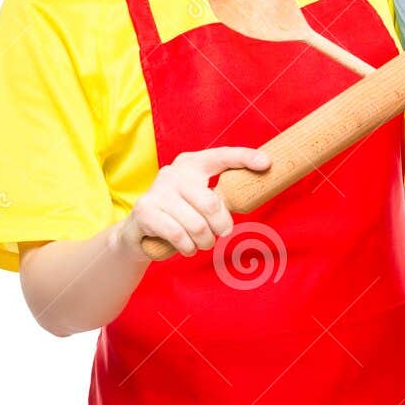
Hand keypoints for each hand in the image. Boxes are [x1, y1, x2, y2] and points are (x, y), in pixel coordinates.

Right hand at [118, 146, 271, 258]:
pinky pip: (178, 235)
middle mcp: (174, 172)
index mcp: (192, 163)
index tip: (267, 164)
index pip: (222, 156)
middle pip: (211, 203)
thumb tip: (256, 192)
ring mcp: (158, 191)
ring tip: (201, 243)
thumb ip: (221, 197)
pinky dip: (188, 248)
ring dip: (204, 242)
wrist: (138, 232)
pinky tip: (187, 247)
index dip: (244, 158)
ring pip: (197, 225)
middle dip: (221, 226)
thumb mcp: (200, 200)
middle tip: (221, 234)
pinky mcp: (145, 210)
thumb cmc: (180, 215)